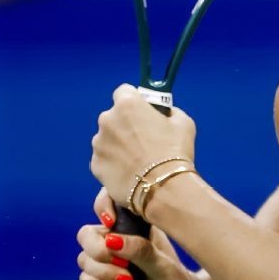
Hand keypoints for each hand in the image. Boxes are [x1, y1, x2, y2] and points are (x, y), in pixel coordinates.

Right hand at [76, 189, 214, 279]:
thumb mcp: (165, 267)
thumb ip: (142, 251)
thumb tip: (111, 240)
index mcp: (135, 226)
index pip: (107, 202)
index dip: (102, 207)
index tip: (111, 222)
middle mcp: (118, 241)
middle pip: (87, 235)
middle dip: (98, 250)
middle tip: (122, 264)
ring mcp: (109, 262)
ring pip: (85, 260)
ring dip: (101, 272)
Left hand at [89, 85, 195, 208]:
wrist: (164, 188)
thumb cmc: (175, 152)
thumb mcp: (183, 122)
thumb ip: (169, 112)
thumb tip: (164, 114)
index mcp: (127, 104)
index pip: (124, 91)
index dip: (134, 100)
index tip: (142, 111)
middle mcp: (107, 120)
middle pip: (114, 116)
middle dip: (125, 124)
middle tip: (142, 139)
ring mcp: (98, 143)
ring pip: (107, 139)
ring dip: (117, 145)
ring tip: (136, 160)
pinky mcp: (95, 164)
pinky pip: (103, 159)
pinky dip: (113, 163)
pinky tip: (129, 172)